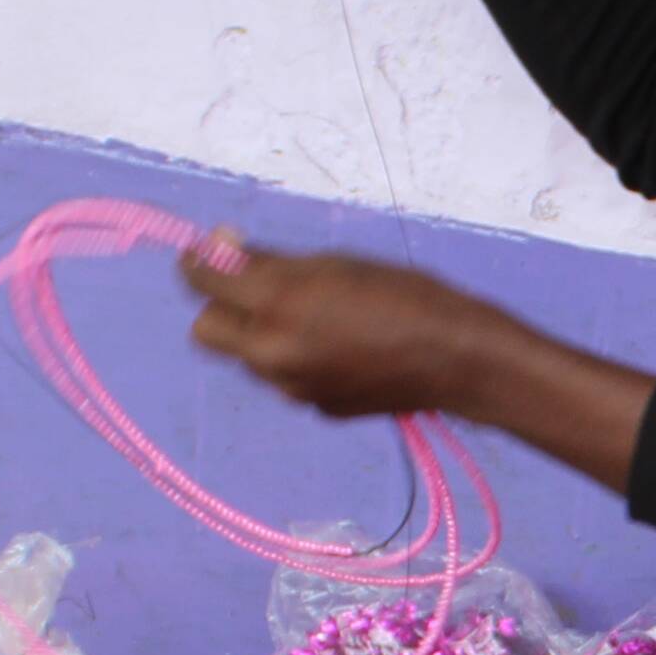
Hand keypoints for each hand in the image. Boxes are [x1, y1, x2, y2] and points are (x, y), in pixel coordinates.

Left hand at [181, 237, 655, 490]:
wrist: (456, 358)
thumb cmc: (404, 294)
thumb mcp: (336, 263)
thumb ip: (270, 262)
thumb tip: (220, 247)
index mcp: (277, 304)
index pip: (203, 282)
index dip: (198, 262)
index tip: (205, 252)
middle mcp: (273, 352)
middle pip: (206, 331)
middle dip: (220, 307)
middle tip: (253, 287)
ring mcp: (291, 387)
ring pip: (248, 355)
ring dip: (261, 333)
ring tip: (315, 315)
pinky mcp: (314, 407)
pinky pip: (285, 375)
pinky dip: (297, 358)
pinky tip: (342, 346)